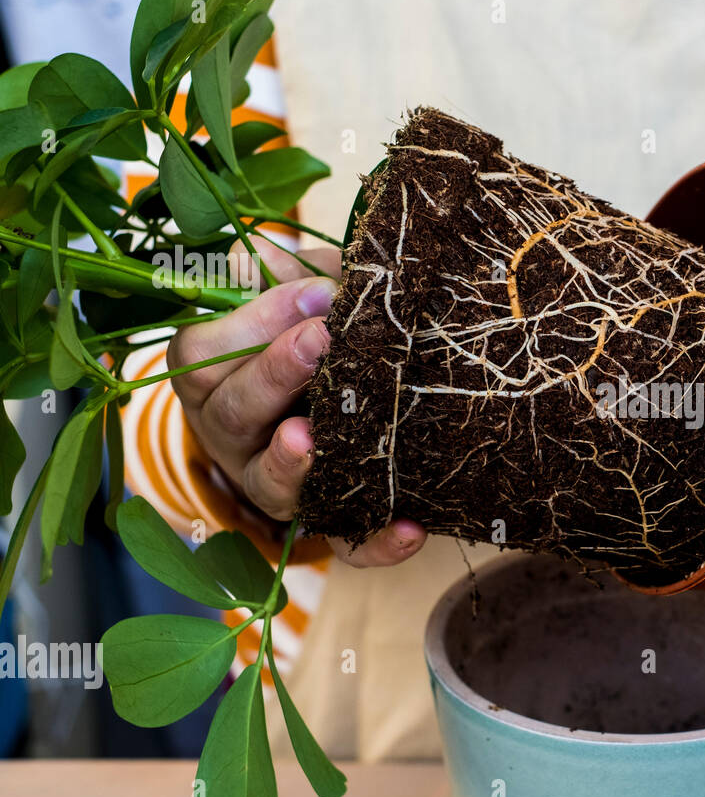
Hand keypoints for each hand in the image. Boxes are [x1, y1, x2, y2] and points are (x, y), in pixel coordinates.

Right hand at [167, 236, 427, 566]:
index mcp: (213, 379)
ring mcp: (277, 488)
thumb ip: (287, 276)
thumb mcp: (295, 300)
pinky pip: (347, 544)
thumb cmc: (310, 339)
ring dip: (292, 462)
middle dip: (275, 373)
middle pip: (234, 411)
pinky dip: (377, 543)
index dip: (253, 322)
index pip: (203, 354)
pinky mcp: (328, 526)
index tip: (316, 295)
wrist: (342, 406)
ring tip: (313, 436)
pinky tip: (411, 529)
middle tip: (321, 339)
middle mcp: (234, 439)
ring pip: (271, 484)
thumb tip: (275, 252)